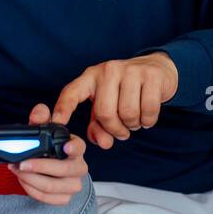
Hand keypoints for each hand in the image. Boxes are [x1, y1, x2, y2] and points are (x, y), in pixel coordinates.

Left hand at [8, 103, 89, 204]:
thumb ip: (40, 118)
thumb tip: (39, 113)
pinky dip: (31, 190)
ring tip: (16, 170)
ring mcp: (73, 184)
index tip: (65, 147)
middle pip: (64, 170)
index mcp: (76, 148)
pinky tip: (22, 180)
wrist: (48, 169)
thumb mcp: (43, 129)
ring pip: (52, 186)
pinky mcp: (64, 198)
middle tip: (21, 164)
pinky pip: (47, 198)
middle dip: (40, 167)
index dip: (74, 148)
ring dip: (31, 179)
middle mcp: (78, 167)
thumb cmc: (47, 147)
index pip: (79, 147)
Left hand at [50, 53, 177, 148]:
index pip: (72, 93)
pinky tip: (147, 116)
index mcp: (90, 77)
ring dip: (133, 126)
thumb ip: (98, 127)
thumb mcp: (106, 106)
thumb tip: (104, 143)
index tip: (56, 123)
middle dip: (115, 129)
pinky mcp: (151, 75)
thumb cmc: (124, 92)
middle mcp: (108, 70)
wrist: (156, 70)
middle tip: (123, 131)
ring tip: (134, 121)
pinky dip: (148, 121)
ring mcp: (130, 70)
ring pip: (128, 113)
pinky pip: (148, 110)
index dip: (63, 109)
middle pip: (105, 112)